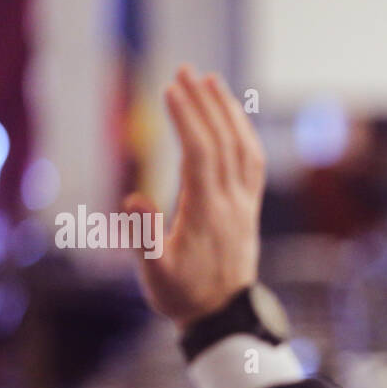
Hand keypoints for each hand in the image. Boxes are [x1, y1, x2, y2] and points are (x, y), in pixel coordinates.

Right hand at [124, 66, 265, 329]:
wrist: (224, 317)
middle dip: (205, 103)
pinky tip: (231, 118)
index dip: (188, 119)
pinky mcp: (249, 210)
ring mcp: (245, 205)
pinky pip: (253, 164)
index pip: (200, 154)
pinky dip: (243, 134)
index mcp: (207, 214)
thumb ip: (143, 239)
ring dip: (228, 112)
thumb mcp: (155, 276)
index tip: (170, 88)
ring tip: (210, 81)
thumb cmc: (183, 297)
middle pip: (224, 142)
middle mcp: (232, 204)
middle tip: (185, 70)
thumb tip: (133, 199)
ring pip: (244, 149)